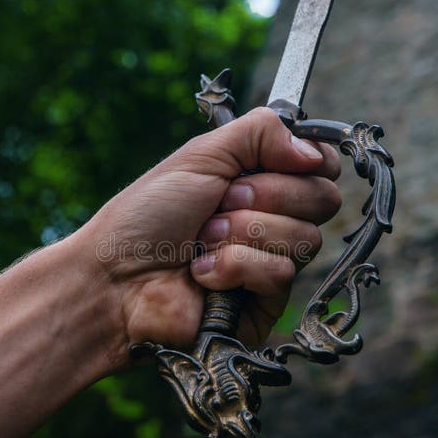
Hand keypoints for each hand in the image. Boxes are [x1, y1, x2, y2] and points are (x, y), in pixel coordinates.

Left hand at [74, 108, 340, 369]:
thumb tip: (314, 152)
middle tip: (219, 203)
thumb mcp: (202, 155)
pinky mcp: (265, 305)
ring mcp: (272, 264)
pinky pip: (280, 273)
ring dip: (243, 233)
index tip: (273, 162)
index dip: (307, 162)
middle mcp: (274, 220)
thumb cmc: (147, 215)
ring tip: (202, 240)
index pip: (322, 166)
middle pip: (324, 200)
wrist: (113, 277)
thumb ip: (262, 132)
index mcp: (262, 181)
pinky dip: (234, 266)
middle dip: (266, 195)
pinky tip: (201, 274)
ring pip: (305, 238)